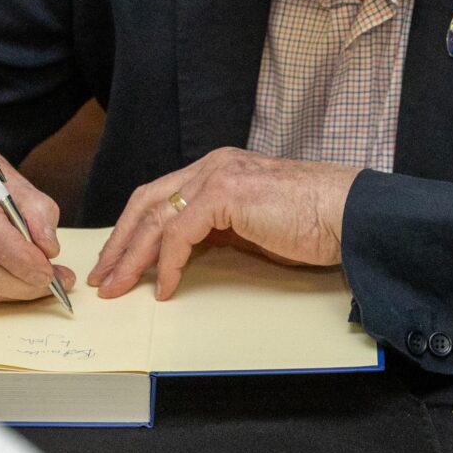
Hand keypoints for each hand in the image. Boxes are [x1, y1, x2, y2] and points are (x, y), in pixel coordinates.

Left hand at [87, 148, 359, 299]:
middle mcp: (212, 165)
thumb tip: (185, 257)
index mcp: (218, 169)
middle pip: (146, 202)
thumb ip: (218, 231)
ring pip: (155, 217)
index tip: (117, 262)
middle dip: (120, 243)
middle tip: (103, 278)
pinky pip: (179, 234)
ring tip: (120, 287)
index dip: (132, 231)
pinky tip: (165, 287)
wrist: (349, 215)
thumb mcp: (252, 227)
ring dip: (132, 257)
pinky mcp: (225, 194)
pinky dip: (167, 263)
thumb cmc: (312, 225)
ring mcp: (218, 175)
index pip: (159, 196)